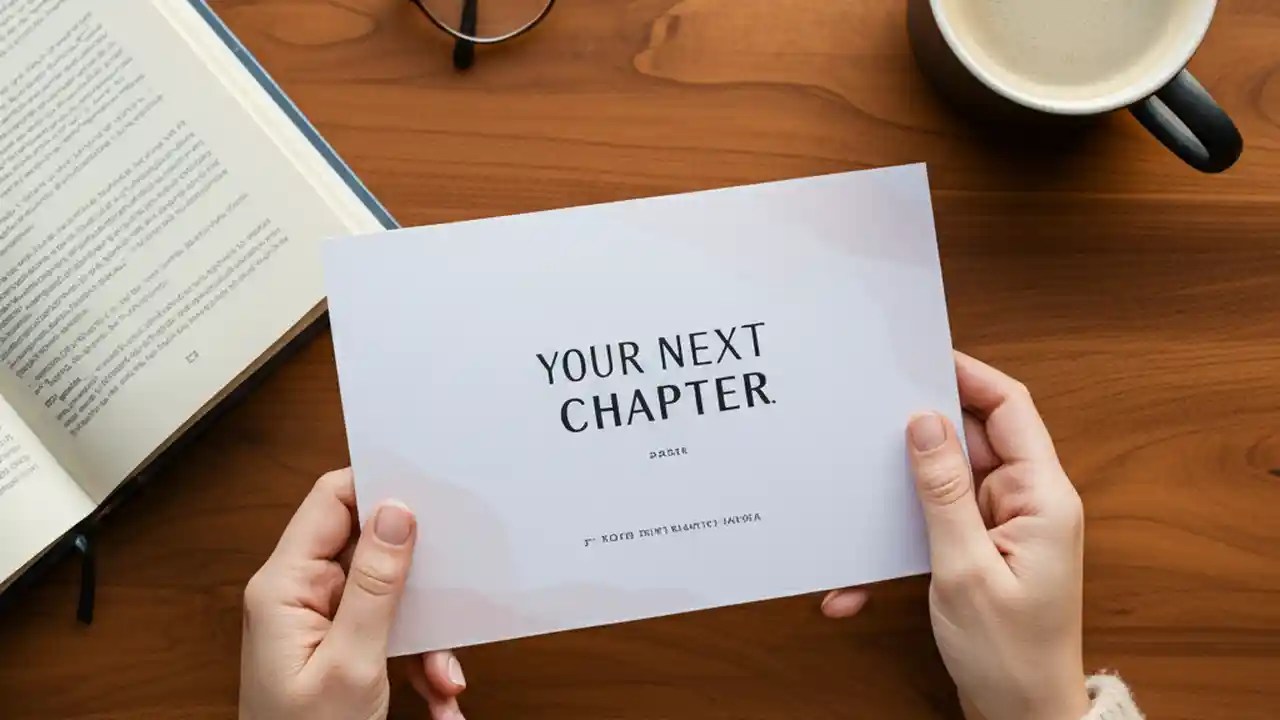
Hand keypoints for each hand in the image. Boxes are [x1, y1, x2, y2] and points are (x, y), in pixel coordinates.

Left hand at [239, 469, 467, 719]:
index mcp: (284, 586)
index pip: (330, 502)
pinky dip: (420, 662)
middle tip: (454, 583)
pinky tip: (438, 698)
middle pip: (369, 548)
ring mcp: (320, 623)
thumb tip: (396, 512)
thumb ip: (376, 585)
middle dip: (418, 577)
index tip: (429, 493)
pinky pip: (391, 634)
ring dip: (427, 634)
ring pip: (391, 596)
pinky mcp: (340, 649)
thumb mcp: (351, 663)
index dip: (378, 487)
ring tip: (445, 674)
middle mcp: (299, 595)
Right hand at [822, 352, 1090, 719]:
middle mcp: (1026, 501)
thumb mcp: (965, 569)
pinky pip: (937, 520)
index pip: (1010, 408)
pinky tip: (860, 577)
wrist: (1023, 716)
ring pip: (946, 478)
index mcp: (1042, 497)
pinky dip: (901, 538)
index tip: (919, 356)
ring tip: (857, 496)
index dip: (968, 375)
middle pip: (971, 438)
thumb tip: (923, 422)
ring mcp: (1003, 524)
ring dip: (902, 492)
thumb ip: (943, 491)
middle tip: (866, 418)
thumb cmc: (1009, 654)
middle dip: (919, 430)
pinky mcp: (982, 547)